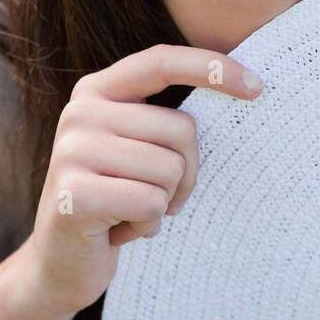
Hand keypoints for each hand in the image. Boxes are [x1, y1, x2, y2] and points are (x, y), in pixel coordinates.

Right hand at [26, 44, 263, 317]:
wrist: (62, 259)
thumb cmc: (117, 198)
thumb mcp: (139, 149)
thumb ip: (168, 122)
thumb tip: (246, 90)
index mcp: (98, 92)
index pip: (162, 61)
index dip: (210, 67)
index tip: (258, 86)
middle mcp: (80, 113)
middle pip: (181, 129)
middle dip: (186, 173)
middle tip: (157, 196)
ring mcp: (71, 152)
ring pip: (170, 170)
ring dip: (164, 202)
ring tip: (132, 211)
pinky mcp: (74, 195)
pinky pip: (151, 203)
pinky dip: (148, 224)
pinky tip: (121, 230)